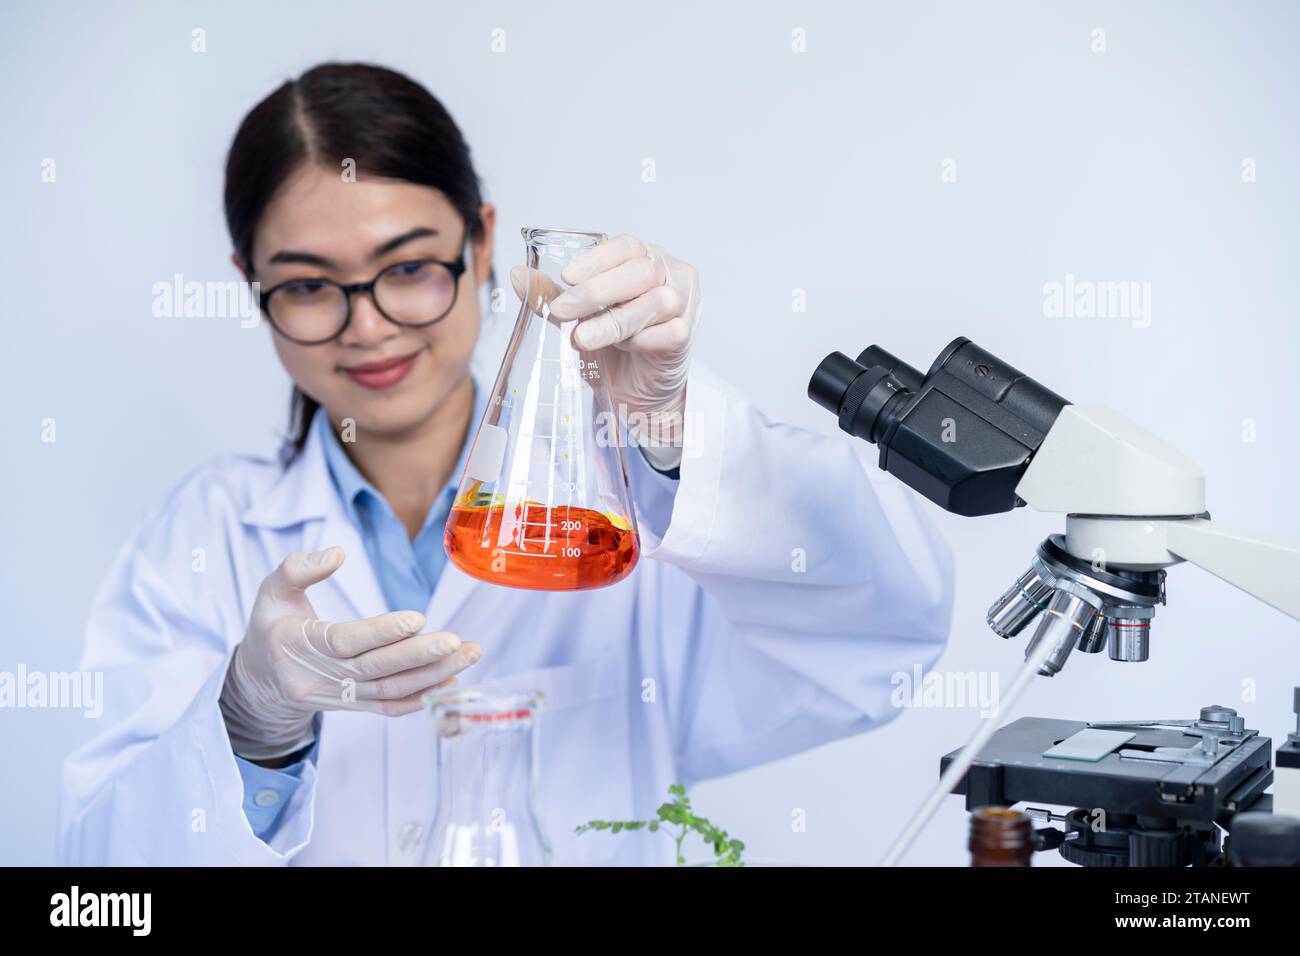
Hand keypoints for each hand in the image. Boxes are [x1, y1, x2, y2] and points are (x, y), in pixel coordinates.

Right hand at [219, 547, 481, 760]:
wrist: (260, 680)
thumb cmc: (272, 625)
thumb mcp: (271, 590)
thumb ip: (298, 568)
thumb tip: (337, 554)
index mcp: (295, 646)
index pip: (343, 641)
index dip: (381, 632)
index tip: (417, 619)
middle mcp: (317, 679)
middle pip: (374, 671)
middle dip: (418, 657)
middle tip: (457, 642)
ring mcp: (337, 698)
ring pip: (389, 691)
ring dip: (432, 675)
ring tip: (469, 655)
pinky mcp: (353, 707)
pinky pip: (390, 708)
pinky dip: (422, 698)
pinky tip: (452, 682)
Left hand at [510, 234, 700, 469]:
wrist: (635, 389)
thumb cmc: (611, 344)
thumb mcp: (577, 317)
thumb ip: (553, 296)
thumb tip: (517, 275)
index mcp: (645, 259)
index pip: (627, 246)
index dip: (597, 259)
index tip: (566, 277)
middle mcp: (670, 274)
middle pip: (641, 271)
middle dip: (597, 291)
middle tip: (562, 311)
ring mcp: (684, 303)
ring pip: (656, 301)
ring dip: (615, 320)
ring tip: (583, 338)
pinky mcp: (685, 335)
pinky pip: (668, 332)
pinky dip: (641, 340)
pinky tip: (624, 349)